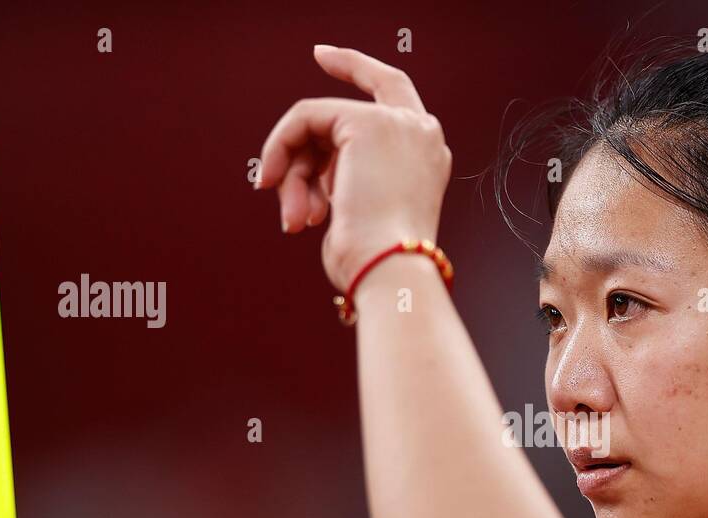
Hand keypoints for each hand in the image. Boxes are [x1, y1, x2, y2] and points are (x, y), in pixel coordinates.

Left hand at [256, 46, 451, 292]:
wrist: (391, 270)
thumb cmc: (376, 261)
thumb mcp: (362, 217)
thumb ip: (342, 183)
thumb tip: (298, 175)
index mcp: (428, 158)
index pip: (397, 98)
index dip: (361, 72)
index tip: (326, 57)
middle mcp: (421, 134)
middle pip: (359, 99)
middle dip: (325, 97)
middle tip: (289, 127)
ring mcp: (397, 123)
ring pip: (320, 123)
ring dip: (295, 171)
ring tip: (294, 217)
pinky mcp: (366, 123)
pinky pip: (305, 119)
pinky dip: (282, 150)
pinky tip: (279, 187)